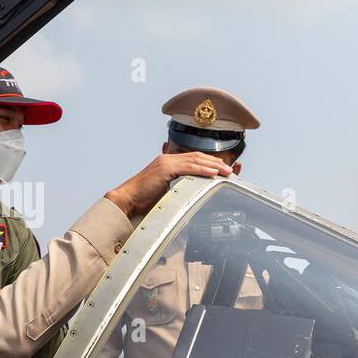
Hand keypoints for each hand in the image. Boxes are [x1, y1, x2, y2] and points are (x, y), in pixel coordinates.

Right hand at [105, 152, 233, 216]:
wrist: (126, 200)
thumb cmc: (142, 201)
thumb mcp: (164, 192)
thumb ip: (177, 189)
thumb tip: (192, 195)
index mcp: (167, 163)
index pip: (193, 159)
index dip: (209, 163)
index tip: (222, 170)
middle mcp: (167, 159)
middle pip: (197, 157)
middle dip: (216, 163)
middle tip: (230, 170)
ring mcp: (166, 162)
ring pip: (195, 160)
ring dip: (213, 166)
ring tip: (227, 172)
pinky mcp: (165, 169)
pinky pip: (188, 167)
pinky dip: (202, 170)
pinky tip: (213, 173)